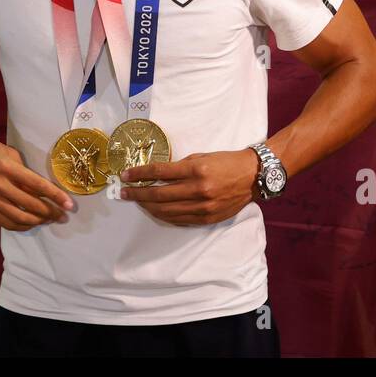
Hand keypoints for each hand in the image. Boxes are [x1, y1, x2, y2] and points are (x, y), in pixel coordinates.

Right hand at [0, 124, 73, 230]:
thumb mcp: (6, 151)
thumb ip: (22, 170)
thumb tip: (38, 188)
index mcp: (6, 167)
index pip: (37, 186)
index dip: (56, 197)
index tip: (69, 205)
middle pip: (31, 205)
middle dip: (50, 212)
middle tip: (62, 215)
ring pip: (18, 217)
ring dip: (37, 221)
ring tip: (48, 220)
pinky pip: (3, 222)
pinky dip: (20, 225)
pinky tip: (30, 223)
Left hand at [120, 149, 259, 225]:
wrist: (252, 177)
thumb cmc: (226, 162)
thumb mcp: (201, 157)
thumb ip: (180, 167)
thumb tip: (157, 174)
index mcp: (196, 170)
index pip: (159, 173)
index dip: (139, 174)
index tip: (125, 175)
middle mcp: (198, 189)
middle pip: (158, 195)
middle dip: (137, 193)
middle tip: (124, 192)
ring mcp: (202, 207)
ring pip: (166, 211)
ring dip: (147, 206)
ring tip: (136, 201)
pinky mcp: (206, 218)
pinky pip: (178, 219)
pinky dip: (163, 215)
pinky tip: (154, 210)